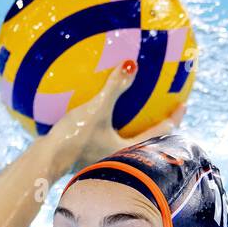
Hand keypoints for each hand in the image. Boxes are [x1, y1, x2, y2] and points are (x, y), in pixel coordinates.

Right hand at [45, 61, 186, 175]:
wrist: (45, 162)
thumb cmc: (75, 138)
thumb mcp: (97, 109)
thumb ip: (115, 87)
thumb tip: (132, 64)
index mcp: (129, 151)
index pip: (160, 133)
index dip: (173, 118)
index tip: (183, 104)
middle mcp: (119, 160)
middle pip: (146, 142)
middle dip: (156, 127)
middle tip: (164, 111)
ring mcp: (101, 162)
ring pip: (124, 145)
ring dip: (132, 131)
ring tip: (133, 115)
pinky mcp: (84, 160)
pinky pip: (103, 142)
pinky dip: (107, 130)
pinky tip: (93, 117)